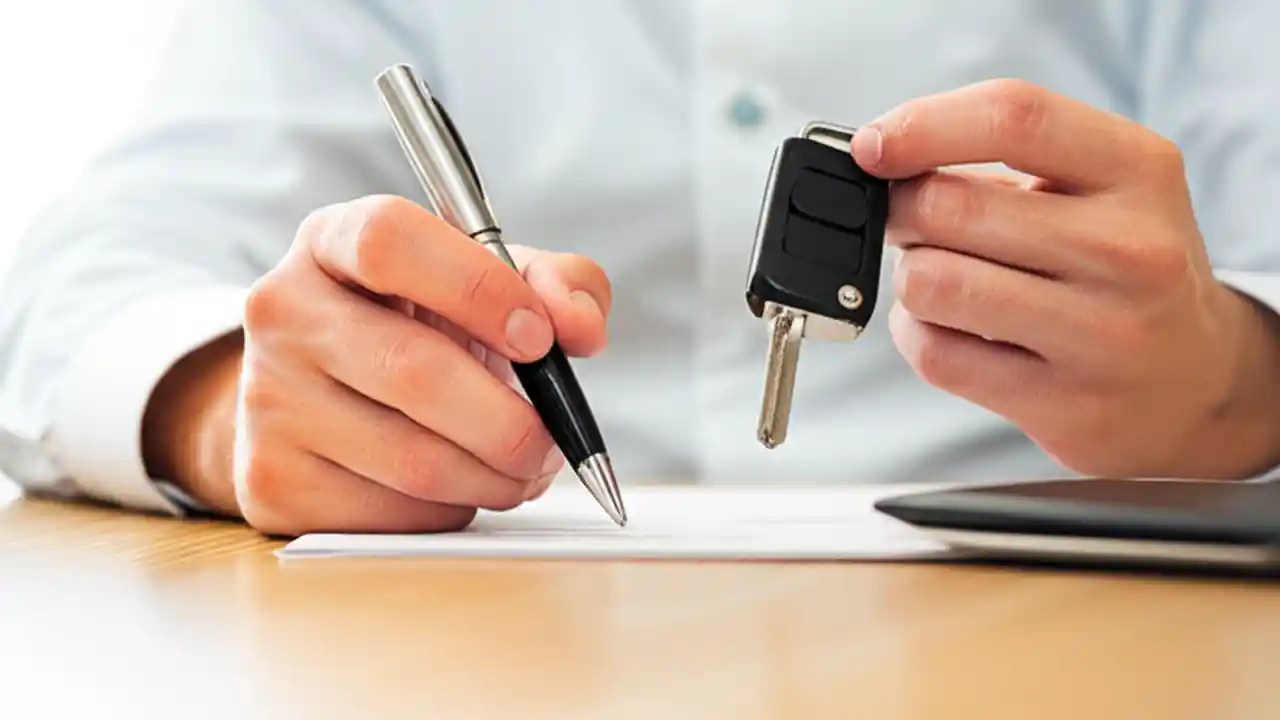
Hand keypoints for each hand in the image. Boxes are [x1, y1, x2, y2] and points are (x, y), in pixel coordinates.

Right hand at [145, 195, 610, 534]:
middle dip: (512, 421)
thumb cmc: (421, 327)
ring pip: (413, 460)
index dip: (477, 290)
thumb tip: (579, 329)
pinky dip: (452, 510)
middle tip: (553, 441)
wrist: (321, 396)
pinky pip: (392, 514)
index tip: (540, 338)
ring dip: (496, 478)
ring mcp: (268, 399)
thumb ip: (555, 285)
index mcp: (334, 240)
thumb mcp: (490, 283)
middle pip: (413, 371)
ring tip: (521, 467)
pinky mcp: (273, 480)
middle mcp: (284, 310)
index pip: (389, 244)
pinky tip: (460, 486)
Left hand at [850, 79, 1279, 478]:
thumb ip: (1006, 156)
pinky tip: (949, 328)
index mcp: (1139, 171)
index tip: (871, 146)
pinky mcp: (1065, 405)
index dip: (921, 125)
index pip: (1013, 120)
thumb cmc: (1122, 264)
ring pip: (931, 283)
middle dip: (902, 210)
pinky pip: (936, 355)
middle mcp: (1131, 250)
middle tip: (911, 221)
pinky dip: (916, 334)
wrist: (1195, 380)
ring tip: (942, 275)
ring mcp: (1102, 334)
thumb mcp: (1101, 184)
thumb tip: (881, 155)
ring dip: (911, 276)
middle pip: (950, 207)